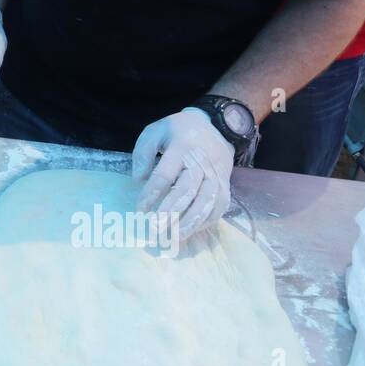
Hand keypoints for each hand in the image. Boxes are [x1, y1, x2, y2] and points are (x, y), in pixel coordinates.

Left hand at [131, 108, 234, 240]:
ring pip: (206, 202)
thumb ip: (143, 153)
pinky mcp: (225, 185)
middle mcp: (201, 163)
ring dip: (190, 222)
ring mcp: (216, 175)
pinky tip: (193, 231)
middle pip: (187, 190)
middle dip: (171, 212)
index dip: (151, 194)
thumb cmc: (179, 132)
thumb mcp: (156, 131)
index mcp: (181, 148)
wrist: (217, 127)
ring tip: (175, 238)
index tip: (139, 209)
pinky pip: (219, 206)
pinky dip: (207, 221)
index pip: (164, 175)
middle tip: (155, 228)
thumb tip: (139, 180)